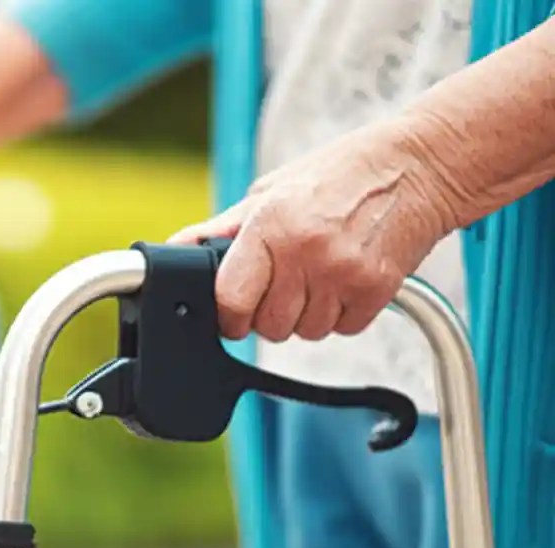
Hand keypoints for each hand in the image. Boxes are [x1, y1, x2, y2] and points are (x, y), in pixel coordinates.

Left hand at [166, 120, 457, 340]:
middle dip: (268, 312)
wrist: (418, 166)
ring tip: (318, 274)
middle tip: (283, 281)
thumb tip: (179, 250)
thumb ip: (225, 229)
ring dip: (306, 314)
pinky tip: (345, 278)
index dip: (227, 314)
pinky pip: (343, 329)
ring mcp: (344, 274)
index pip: (230, 300)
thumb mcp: (271, 192)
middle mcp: (306, 253)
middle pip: (268, 326)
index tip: (232, 310)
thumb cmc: (341, 174)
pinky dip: (341, 313)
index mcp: (271, 225)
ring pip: (305, 333)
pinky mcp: (377, 291)